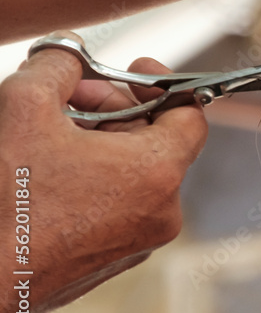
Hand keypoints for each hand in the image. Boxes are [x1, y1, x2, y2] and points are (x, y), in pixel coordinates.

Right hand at [0, 33, 206, 312]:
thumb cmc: (4, 204)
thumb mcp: (25, 108)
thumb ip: (58, 66)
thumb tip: (69, 54)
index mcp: (157, 171)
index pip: (190, 113)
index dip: (163, 83)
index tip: (135, 69)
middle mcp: (161, 210)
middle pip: (157, 139)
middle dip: (114, 108)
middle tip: (72, 95)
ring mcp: (140, 240)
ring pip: (135, 172)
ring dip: (100, 143)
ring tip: (52, 134)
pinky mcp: (114, 259)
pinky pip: (119, 204)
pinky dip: (95, 180)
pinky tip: (51, 172)